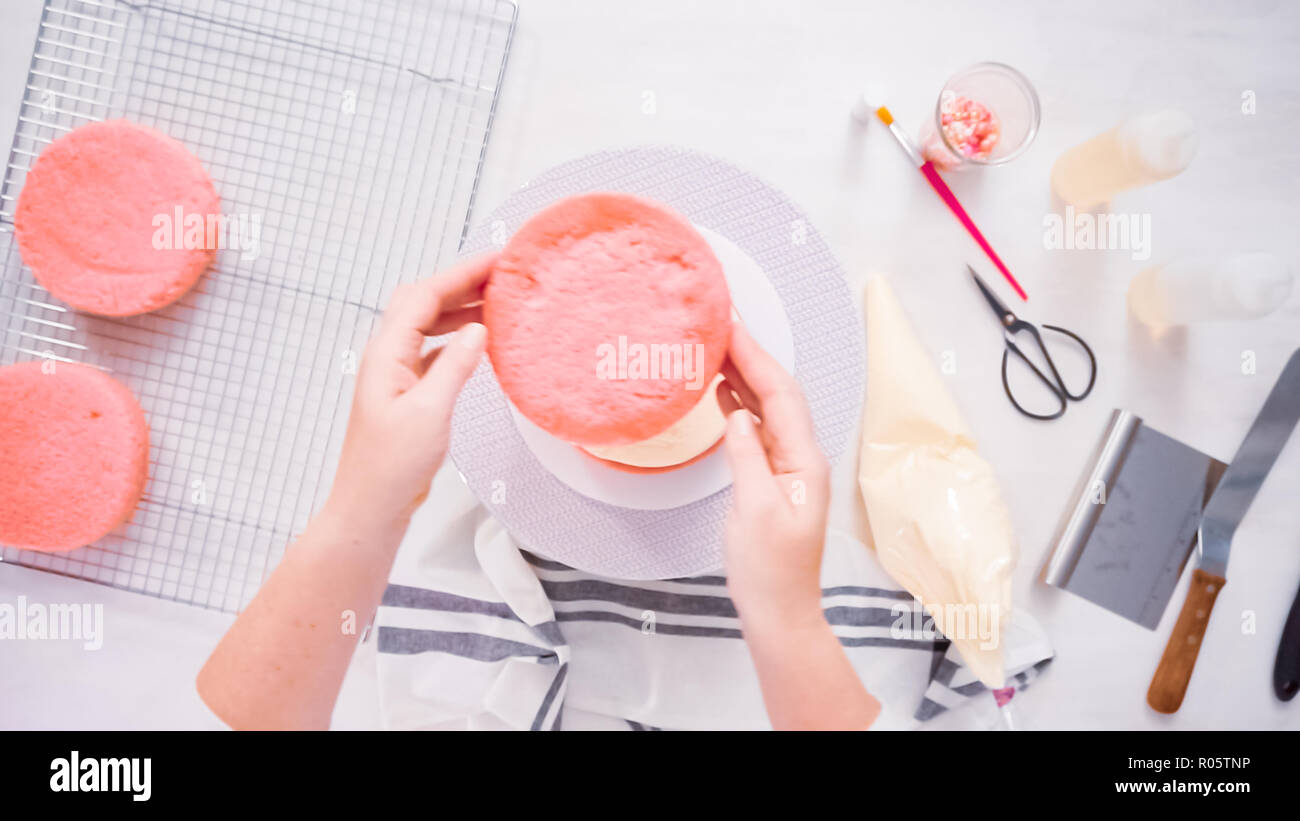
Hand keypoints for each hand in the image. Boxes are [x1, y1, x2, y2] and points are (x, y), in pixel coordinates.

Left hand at [328, 253, 495, 525]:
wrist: (372, 505)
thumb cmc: (392, 465)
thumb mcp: (430, 412)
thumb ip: (456, 367)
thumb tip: (478, 330)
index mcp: (387, 353)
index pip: (425, 295)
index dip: (462, 273)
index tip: (497, 261)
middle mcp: (388, 356)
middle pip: (424, 302)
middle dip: (461, 283)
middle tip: (501, 275)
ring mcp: (396, 373)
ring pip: (429, 325)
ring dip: (461, 309)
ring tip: (498, 302)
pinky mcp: (407, 392)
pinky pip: (434, 350)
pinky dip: (458, 339)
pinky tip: (480, 342)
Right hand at [716, 321, 830, 630]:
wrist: (779, 611)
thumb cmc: (769, 572)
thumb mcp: (753, 511)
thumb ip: (746, 457)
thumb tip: (737, 415)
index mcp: (804, 461)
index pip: (779, 394)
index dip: (755, 357)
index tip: (731, 326)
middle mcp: (801, 458)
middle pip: (776, 393)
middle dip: (750, 356)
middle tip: (721, 324)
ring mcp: (787, 468)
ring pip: (766, 409)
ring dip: (743, 376)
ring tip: (716, 347)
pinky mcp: (772, 480)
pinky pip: (756, 430)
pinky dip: (739, 405)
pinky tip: (723, 393)